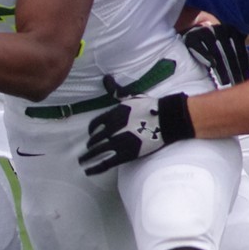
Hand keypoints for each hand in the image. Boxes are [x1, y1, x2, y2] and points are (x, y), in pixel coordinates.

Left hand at [79, 93, 193, 174]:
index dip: (91, 131)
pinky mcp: (125, 154)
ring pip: (96, 152)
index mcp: (111, 115)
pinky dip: (94, 168)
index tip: (90, 134)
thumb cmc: (149, 107)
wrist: (166, 119)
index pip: (94, 124)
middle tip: (88, 149)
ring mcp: (117, 142)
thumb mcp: (130, 96)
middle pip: (95, 139)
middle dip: (91, 144)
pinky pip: (105, 163)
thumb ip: (115, 90)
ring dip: (87, 158)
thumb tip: (106, 78)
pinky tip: (88, 171)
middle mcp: (111, 129)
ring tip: (82, 162)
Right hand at [181, 23, 248, 86]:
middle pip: (229, 53)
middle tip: (237, 85)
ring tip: (225, 82)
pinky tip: (210, 65)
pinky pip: (199, 47)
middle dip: (234, 70)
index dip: (244, 67)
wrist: (195, 34)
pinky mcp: (192, 37)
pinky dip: (205, 55)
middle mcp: (221, 30)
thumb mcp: (235, 50)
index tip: (247, 81)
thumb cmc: (218, 46)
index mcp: (234, 33)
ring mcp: (206, 32)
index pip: (240, 52)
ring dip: (221, 67)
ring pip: (216, 52)